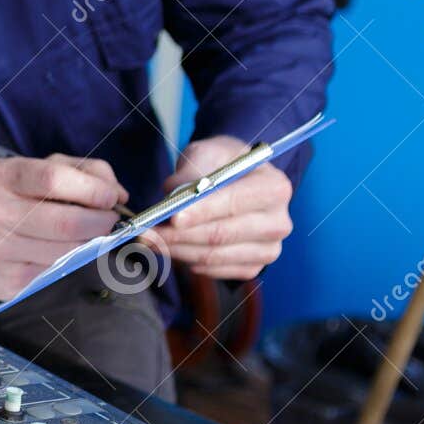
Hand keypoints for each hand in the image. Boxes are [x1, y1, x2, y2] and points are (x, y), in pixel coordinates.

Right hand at [0, 154, 128, 299]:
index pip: (55, 179)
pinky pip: (56, 268)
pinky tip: (57, 249)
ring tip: (86, 233)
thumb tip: (118, 194)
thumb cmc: (7, 201)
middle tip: (109, 220)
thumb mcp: (33, 171)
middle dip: (102, 222)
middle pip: (68, 222)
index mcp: (3, 176)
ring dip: (90, 242)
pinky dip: (68, 258)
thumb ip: (79, 171)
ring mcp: (1, 249)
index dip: (93, 190)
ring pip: (68, 250)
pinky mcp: (10, 280)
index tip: (110, 197)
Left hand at [153, 135, 292, 279]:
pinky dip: (189, 261)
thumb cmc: (222, 164)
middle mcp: (278, 221)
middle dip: (178, 235)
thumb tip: (173, 195)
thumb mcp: (206, 153)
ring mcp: (269, 248)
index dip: (201, 212)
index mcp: (274, 187)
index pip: (233, 203)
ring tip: (150, 240)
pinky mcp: (254, 265)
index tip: (171, 217)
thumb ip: (191, 171)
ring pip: (215, 256)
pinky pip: (217, 270)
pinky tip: (173, 249)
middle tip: (145, 232)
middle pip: (222, 234)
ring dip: (177, 250)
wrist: (237, 179)